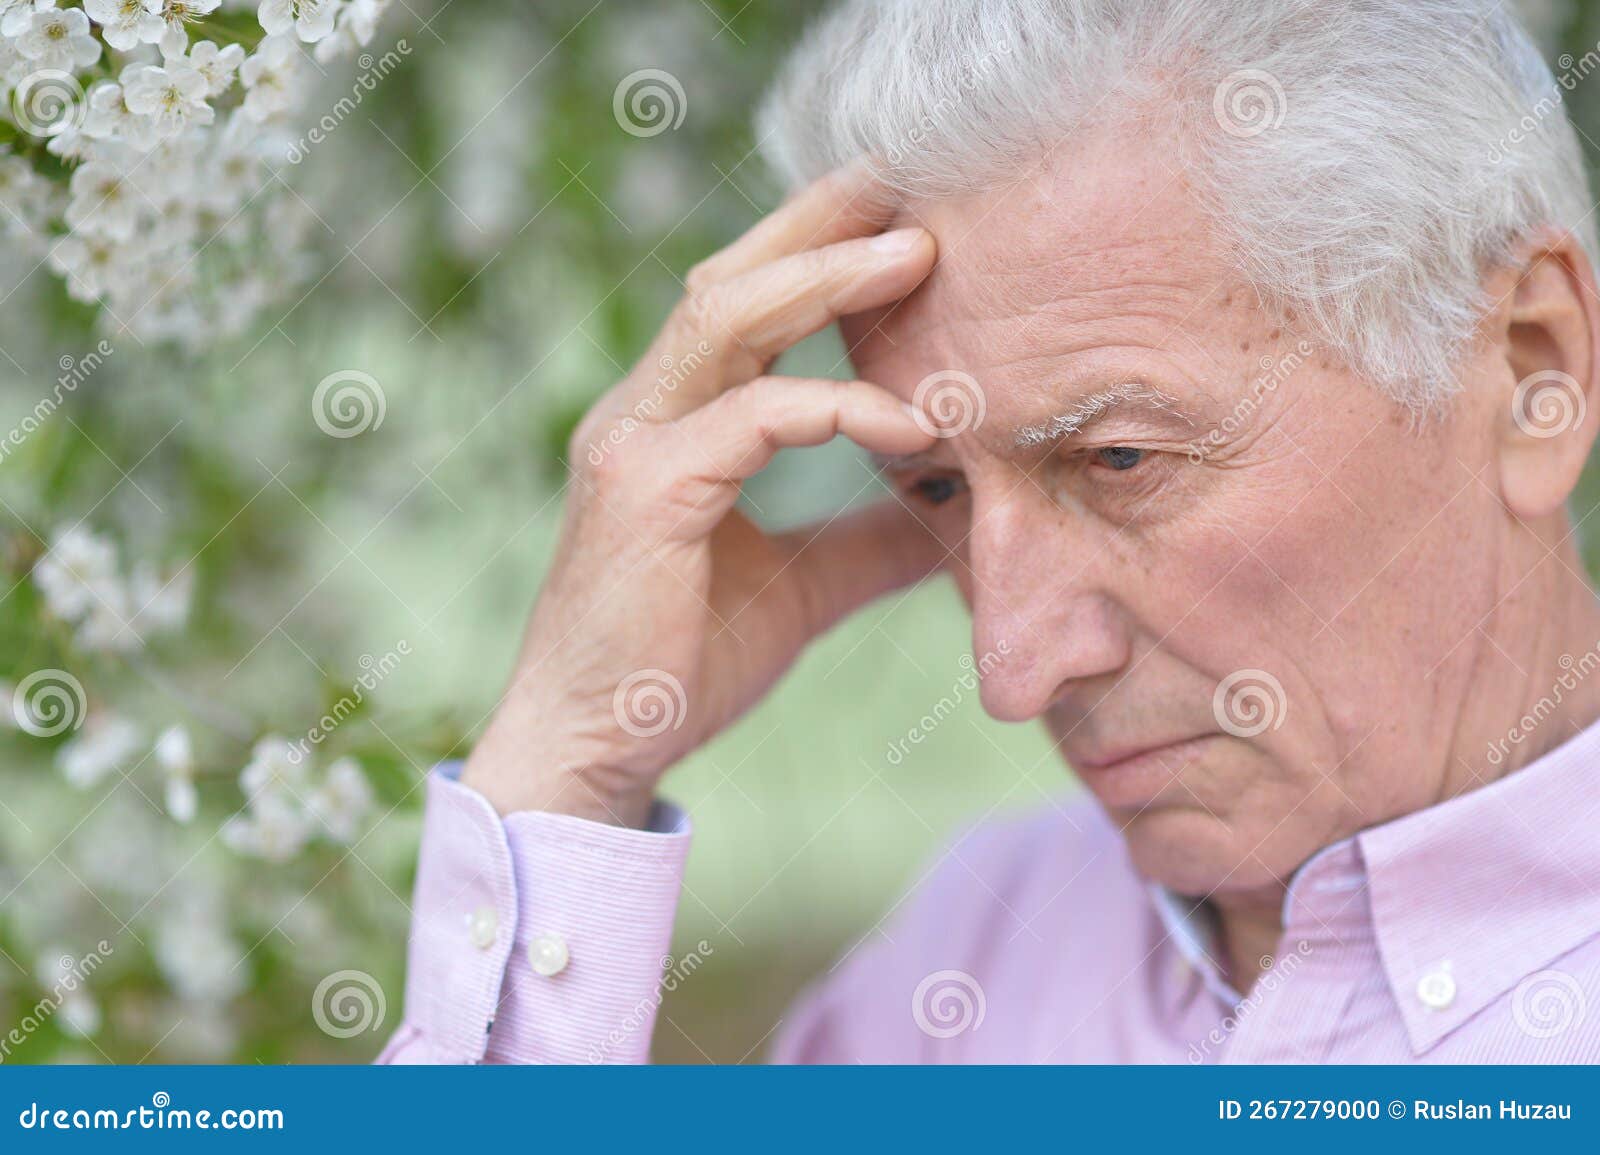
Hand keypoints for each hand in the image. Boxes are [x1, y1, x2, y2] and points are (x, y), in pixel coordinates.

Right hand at [462, 166, 943, 825]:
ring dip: (826, 277)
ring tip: (918, 253)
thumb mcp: (801, 588)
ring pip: (727, 318)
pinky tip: (911, 425)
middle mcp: (643, 413)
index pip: (743, 305)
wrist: (596, 750)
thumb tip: (956, 514)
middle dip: (819, 224)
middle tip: (910, 186)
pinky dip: (835, 408)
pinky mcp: (645, 491)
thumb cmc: (680, 664)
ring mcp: (633, 443)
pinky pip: (752, 418)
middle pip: (730, 280)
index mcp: (673, 424)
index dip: (816, 251)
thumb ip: (870, 542)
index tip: (901, 220)